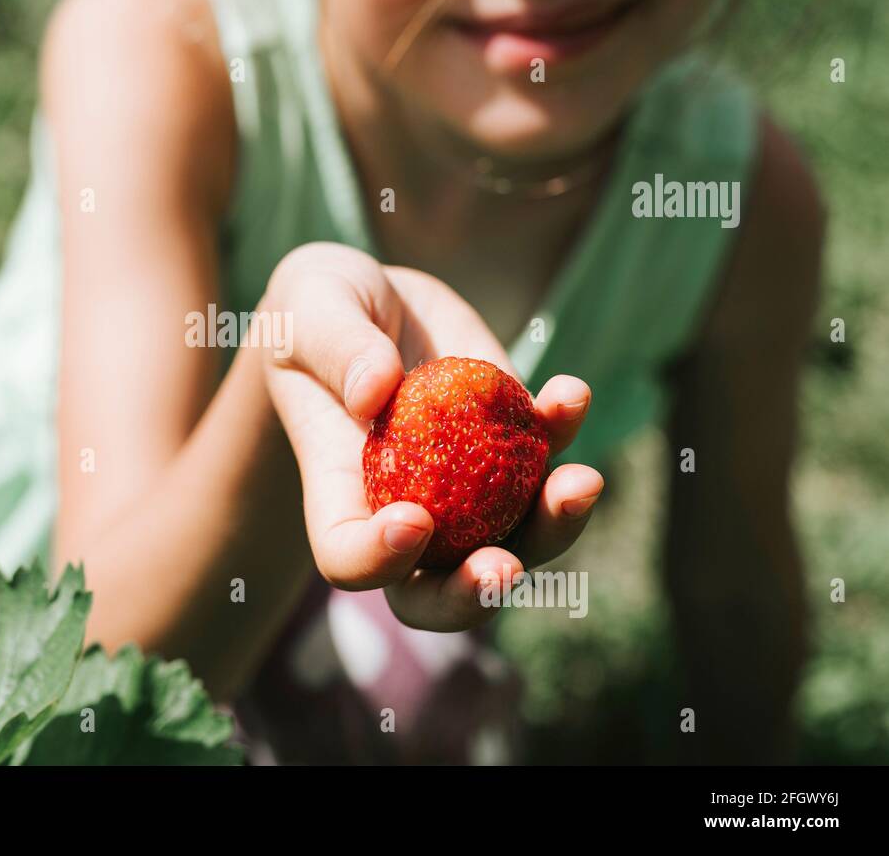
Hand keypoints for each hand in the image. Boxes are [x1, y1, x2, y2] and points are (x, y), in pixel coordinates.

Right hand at [261, 242, 603, 631]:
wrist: (374, 298)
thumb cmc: (318, 311)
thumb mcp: (311, 309)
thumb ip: (336, 346)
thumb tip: (377, 391)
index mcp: (338, 492)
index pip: (347, 557)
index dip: (377, 560)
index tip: (412, 521)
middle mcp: (405, 507)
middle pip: (437, 588)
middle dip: (475, 593)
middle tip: (505, 566)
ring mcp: (465, 486)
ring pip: (516, 539)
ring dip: (554, 526)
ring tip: (582, 482)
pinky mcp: (510, 443)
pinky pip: (548, 458)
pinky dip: (566, 434)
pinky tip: (569, 394)